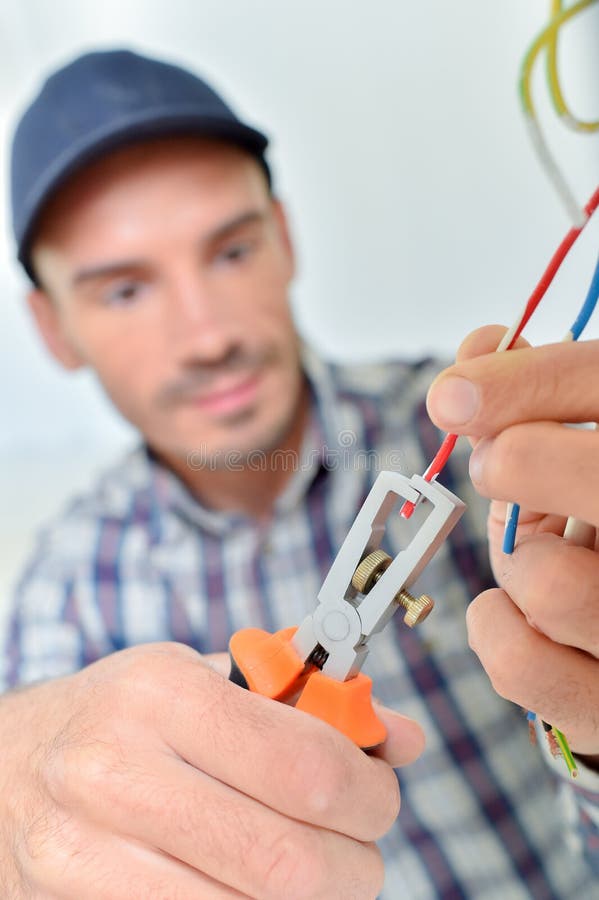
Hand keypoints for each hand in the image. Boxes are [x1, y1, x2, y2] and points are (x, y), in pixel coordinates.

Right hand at [0, 642, 423, 898]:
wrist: (9, 769)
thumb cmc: (122, 716)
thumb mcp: (205, 681)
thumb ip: (306, 705)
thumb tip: (402, 737)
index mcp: (161, 693)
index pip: (307, 765)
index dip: (372, 792)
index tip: (381, 794)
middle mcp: (117, 772)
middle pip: (289, 861)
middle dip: (356, 863)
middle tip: (360, 847)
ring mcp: (88, 856)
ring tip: (315, 870)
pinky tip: (261, 892)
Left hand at [426, 325, 598, 758]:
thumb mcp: (584, 455)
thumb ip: (539, 398)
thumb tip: (477, 349)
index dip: (529, 381)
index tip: (454, 392)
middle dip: (524, 461)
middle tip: (500, 462)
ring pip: (548, 581)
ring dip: (516, 559)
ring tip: (537, 557)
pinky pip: (520, 662)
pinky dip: (493, 628)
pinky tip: (511, 611)